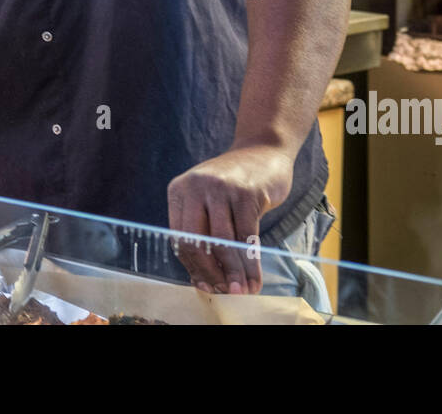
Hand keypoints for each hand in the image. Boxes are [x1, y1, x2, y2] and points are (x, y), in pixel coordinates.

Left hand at [167, 143, 294, 295]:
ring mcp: (221, 187)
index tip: (207, 285)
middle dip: (212, 272)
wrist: (263, 151)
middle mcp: (196, 186)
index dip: (193, 267)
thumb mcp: (209, 201)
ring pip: (223, 242)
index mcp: (179, 190)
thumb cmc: (234, 184)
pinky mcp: (246, 193)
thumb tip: (203, 279)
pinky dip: (251, 263)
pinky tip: (255, 277)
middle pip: (196, 241)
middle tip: (226, 291)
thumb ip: (203, 233)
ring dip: (234, 272)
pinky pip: (246, 237)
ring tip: (243, 290)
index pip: (179, 238)